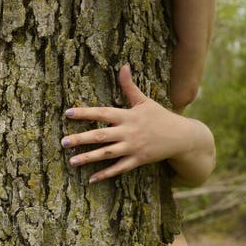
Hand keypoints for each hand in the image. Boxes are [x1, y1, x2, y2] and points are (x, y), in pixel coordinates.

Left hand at [61, 65, 189, 181]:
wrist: (182, 136)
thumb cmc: (160, 117)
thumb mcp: (144, 100)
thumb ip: (130, 86)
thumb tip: (123, 66)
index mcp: (128, 116)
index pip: (102, 113)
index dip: (85, 112)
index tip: (67, 113)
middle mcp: (128, 131)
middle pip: (101, 135)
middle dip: (81, 139)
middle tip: (63, 142)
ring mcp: (133, 147)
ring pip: (107, 153)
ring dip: (89, 158)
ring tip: (71, 161)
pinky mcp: (138, 160)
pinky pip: (119, 168)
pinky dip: (106, 174)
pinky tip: (91, 179)